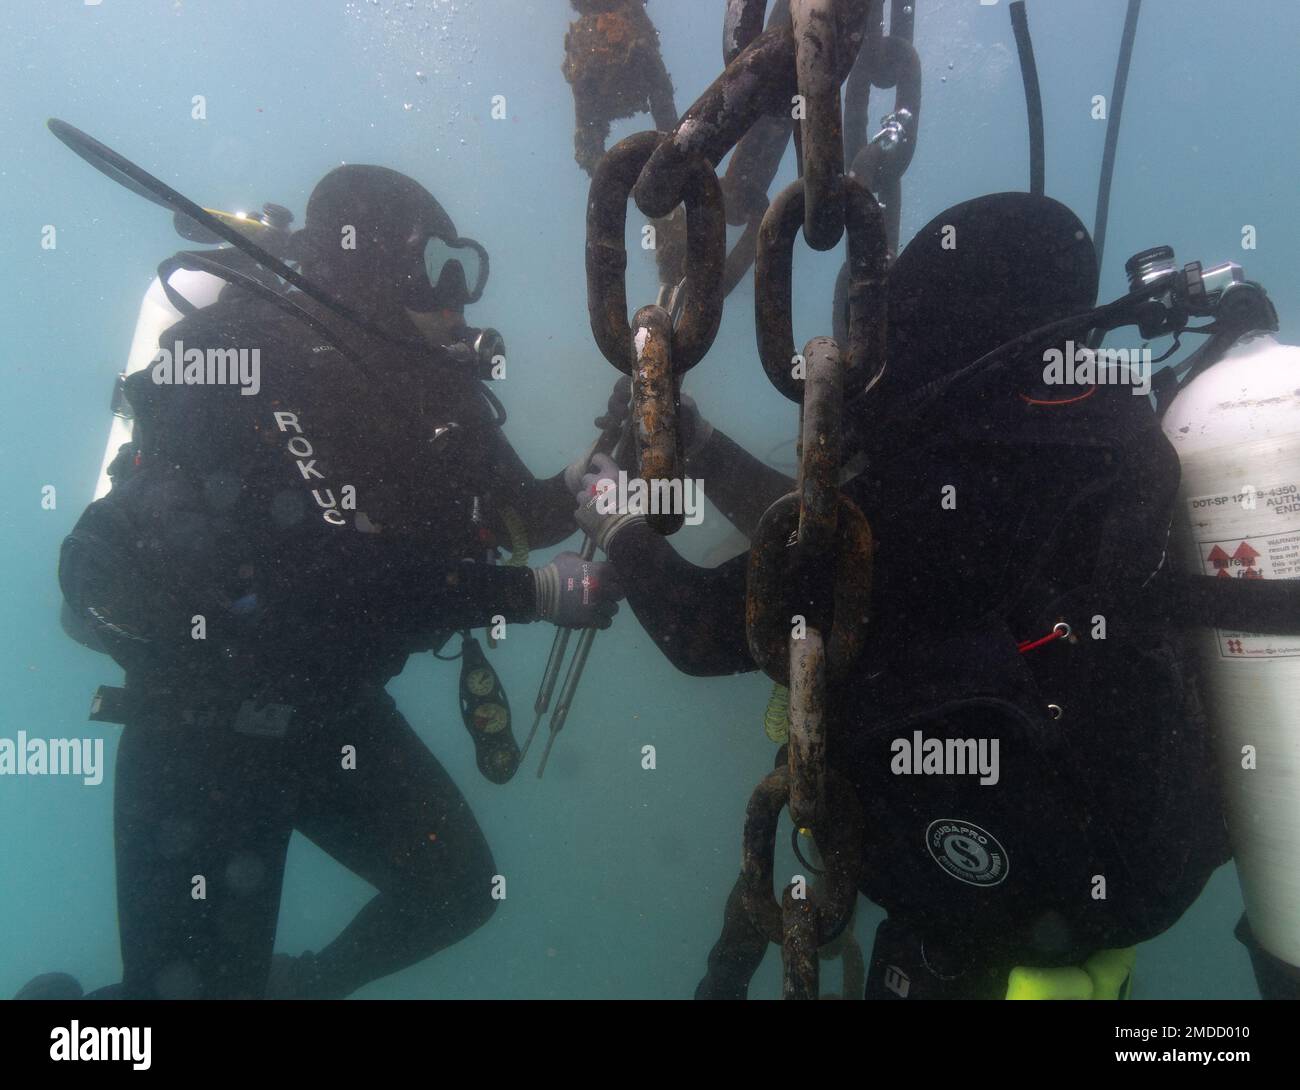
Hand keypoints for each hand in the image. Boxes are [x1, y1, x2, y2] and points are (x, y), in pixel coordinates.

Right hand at [533, 550, 623, 628]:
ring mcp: (596, 604)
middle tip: (605, 594)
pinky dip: (602, 621)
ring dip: (607, 608)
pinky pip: (606, 622)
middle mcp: (602, 587)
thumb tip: (588, 562)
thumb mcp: (570, 557)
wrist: (539, 592)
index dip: (615, 577)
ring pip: (614, 609)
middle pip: (620, 592)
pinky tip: (596, 617)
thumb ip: (584, 559)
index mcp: (599, 570)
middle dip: (613, 593)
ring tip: (598, 607)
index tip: (610, 580)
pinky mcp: (589, 619)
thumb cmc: (554, 572)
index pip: (619, 573)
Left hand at [574, 453, 643, 552]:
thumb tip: (647, 483)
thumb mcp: (642, 493)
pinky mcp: (579, 513)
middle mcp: (596, 483)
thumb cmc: (638, 513)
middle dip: (592, 485)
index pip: (599, 458)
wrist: (627, 535)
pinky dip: (585, 516)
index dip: (598, 462)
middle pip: (586, 478)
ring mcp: (585, 498)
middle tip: (601, 496)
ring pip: (581, 495)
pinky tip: (595, 522)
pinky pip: (579, 511)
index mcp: (612, 475)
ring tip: (599, 512)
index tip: (597, 466)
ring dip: (588, 501)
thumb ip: (635, 484)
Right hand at [590, 376, 713, 461]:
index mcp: (649, 391)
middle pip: (617, 395)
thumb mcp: (688, 407)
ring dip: (609, 414)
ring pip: (611, 409)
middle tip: (622, 411)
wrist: (692, 441)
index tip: (625, 394)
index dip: (622, 385)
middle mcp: (637, 402)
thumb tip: (680, 396)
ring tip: (616, 422)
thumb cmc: (689, 419)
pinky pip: (610, 426)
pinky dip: (604, 425)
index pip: (629, 381)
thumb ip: (683, 400)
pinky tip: (607, 428)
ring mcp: (631, 417)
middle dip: (615, 401)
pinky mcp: (629, 433)